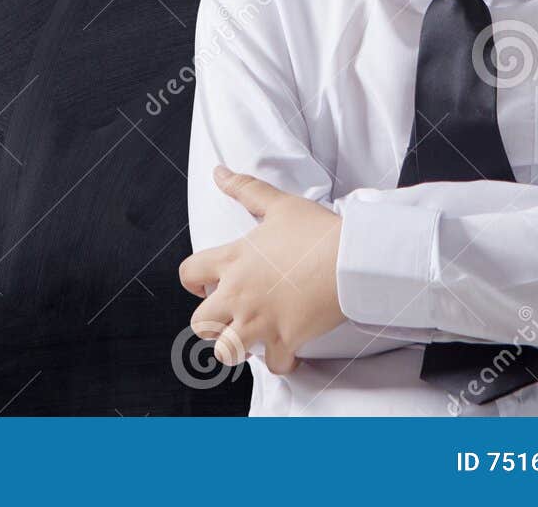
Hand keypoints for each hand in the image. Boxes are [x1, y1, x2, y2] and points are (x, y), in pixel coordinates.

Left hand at [178, 165, 345, 374]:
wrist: (350, 259)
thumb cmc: (316, 231)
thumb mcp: (278, 204)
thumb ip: (245, 189)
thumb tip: (218, 172)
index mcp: (232, 261)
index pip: (188, 274)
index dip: (191, 282)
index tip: (202, 287)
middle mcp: (238, 294)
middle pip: (199, 324)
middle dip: (210, 326)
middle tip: (228, 320)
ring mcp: (260, 320)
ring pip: (226, 352)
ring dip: (236, 349)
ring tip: (251, 341)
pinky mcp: (286, 338)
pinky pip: (273, 365)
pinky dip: (280, 362)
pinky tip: (287, 351)